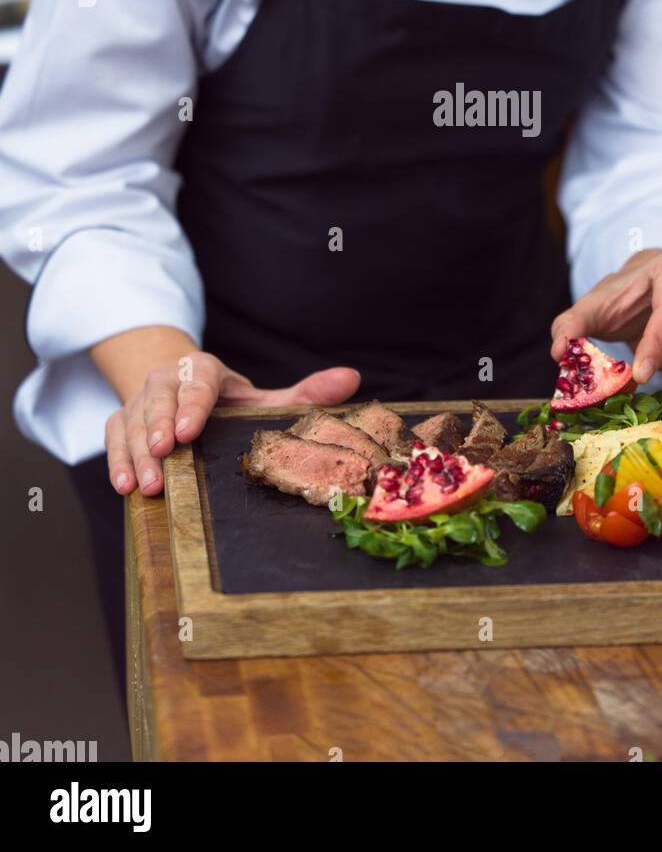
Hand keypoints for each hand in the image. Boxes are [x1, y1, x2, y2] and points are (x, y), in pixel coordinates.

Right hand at [104, 353, 360, 496]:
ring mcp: (140, 400)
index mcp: (203, 370)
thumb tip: (352, 378)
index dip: (191, 403)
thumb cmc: (231, 403)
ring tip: (145, 484)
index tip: (188, 430)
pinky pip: (113, 436)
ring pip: (132, 420)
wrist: (182, 394)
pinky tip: (125, 486)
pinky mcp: (122, 420)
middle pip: (157, 399)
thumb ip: (305, 395)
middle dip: (157, 427)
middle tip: (163, 455)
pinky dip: (116, 460)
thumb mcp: (264, 400)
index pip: (196, 380)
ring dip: (136, 453)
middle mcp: (167, 380)